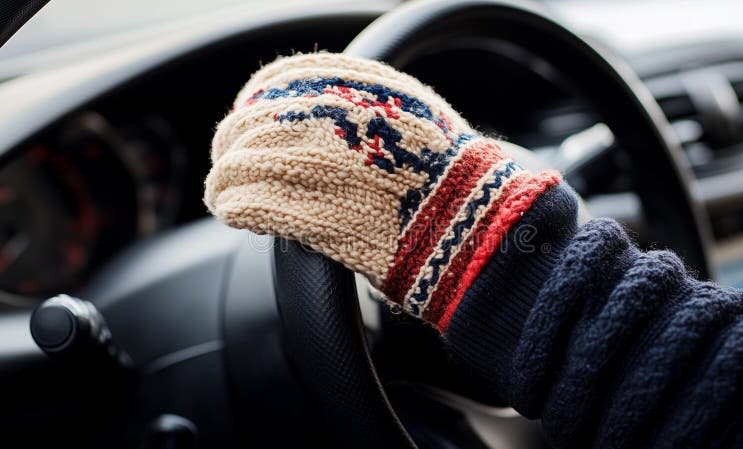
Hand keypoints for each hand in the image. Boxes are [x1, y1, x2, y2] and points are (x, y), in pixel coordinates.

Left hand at [205, 53, 561, 329]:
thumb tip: (332, 108)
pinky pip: (247, 203)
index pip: (280, 78)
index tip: (248, 115)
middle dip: (232, 143)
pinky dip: (234, 207)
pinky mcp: (303, 210)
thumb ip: (370, 103)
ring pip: (239, 164)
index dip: (256, 99)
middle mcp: (328, 117)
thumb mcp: (416, 116)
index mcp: (357, 87)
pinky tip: (233, 212)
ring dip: (225, 181)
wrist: (470, 228)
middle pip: (252, 123)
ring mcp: (312, 164)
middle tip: (227, 161)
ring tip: (221, 194)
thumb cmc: (452, 180)